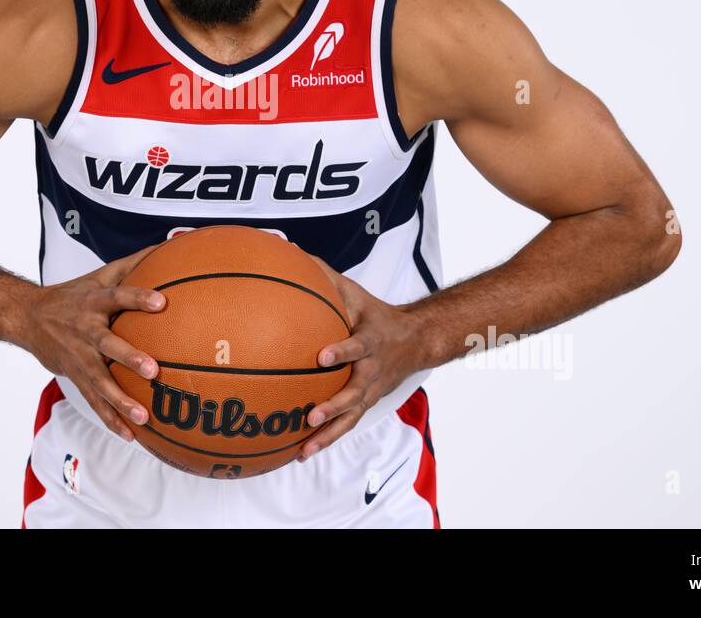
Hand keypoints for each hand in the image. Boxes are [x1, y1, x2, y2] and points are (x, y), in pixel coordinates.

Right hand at [22, 245, 165, 441]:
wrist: (26, 317)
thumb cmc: (73, 294)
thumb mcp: (99, 275)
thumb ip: (135, 264)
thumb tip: (173, 245)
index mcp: (94, 302)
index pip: (118, 296)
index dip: (138, 298)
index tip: (161, 302)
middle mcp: (85, 329)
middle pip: (108, 344)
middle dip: (129, 357)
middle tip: (153, 369)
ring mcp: (78, 356)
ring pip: (99, 381)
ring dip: (120, 401)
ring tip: (143, 417)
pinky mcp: (74, 376)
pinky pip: (94, 401)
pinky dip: (111, 419)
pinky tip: (131, 435)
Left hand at [297, 257, 426, 461]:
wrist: (415, 341)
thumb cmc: (373, 313)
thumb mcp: (353, 291)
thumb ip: (322, 275)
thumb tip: (285, 247)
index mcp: (371, 340)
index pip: (357, 346)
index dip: (342, 351)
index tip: (321, 356)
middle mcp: (372, 370)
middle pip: (356, 391)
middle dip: (335, 404)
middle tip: (311, 413)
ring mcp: (371, 391)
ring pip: (351, 416)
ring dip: (329, 433)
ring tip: (305, 447)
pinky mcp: (366, 404)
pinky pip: (346, 425)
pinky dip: (326, 439)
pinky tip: (301, 453)